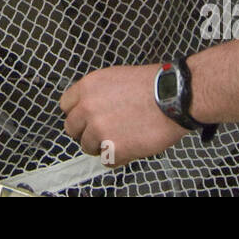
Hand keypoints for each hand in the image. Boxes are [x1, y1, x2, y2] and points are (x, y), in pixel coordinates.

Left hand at [60, 64, 187, 165]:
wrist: (173, 97)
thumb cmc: (152, 85)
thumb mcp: (115, 78)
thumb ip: (97, 94)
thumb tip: (90, 108)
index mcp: (87, 87)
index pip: (66, 105)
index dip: (77, 113)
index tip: (86, 117)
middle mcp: (87, 108)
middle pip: (71, 128)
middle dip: (86, 131)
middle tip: (103, 131)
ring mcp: (98, 130)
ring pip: (88, 146)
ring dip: (102, 146)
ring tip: (122, 138)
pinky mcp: (112, 149)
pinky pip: (106, 161)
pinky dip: (118, 157)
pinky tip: (131, 146)